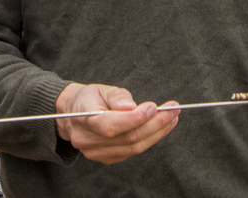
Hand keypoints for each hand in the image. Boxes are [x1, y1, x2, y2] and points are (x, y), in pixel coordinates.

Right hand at [54, 83, 179, 163]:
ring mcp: (96, 152)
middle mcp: (87, 139)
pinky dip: (150, 139)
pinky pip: (132, 152)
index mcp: (82, 118)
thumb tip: (131, 107)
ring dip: (158, 132)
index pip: (109, 124)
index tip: (154, 107)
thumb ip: (117, 97)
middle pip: (127, 137)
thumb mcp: (101, 89)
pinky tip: (161, 127)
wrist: (73, 115)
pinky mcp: (106, 158)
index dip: (134, 118)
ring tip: (172, 117)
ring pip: (133, 147)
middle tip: (173, 110)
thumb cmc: (89, 99)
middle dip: (155, 123)